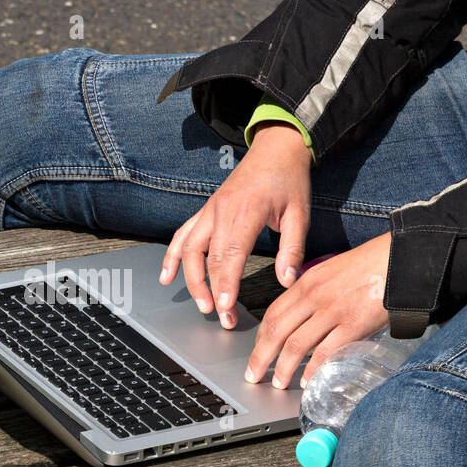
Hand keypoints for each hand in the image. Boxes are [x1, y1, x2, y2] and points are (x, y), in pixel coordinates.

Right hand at [159, 122, 310, 328]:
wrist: (276, 148)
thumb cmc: (289, 180)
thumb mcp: (300, 214)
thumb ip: (292, 249)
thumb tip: (287, 281)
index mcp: (246, 212)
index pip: (230, 255)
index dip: (226, 284)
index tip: (226, 308)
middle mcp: (222, 212)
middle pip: (208, 258)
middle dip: (212, 292)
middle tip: (223, 318)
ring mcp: (210, 211)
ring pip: (189, 249)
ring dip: (191, 280)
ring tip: (201, 305)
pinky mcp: (206, 211)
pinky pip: (182, 235)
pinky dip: (172, 257)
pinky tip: (167, 277)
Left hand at [245, 230, 391, 389]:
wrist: (401, 258)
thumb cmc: (371, 265)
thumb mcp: (332, 271)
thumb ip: (315, 292)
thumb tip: (303, 317)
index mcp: (307, 282)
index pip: (273, 313)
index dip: (261, 337)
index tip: (256, 351)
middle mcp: (314, 296)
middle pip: (277, 331)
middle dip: (261, 357)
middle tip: (254, 375)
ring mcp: (333, 311)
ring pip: (296, 345)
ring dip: (283, 368)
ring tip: (279, 383)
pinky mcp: (353, 325)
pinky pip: (325, 352)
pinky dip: (313, 369)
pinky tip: (308, 380)